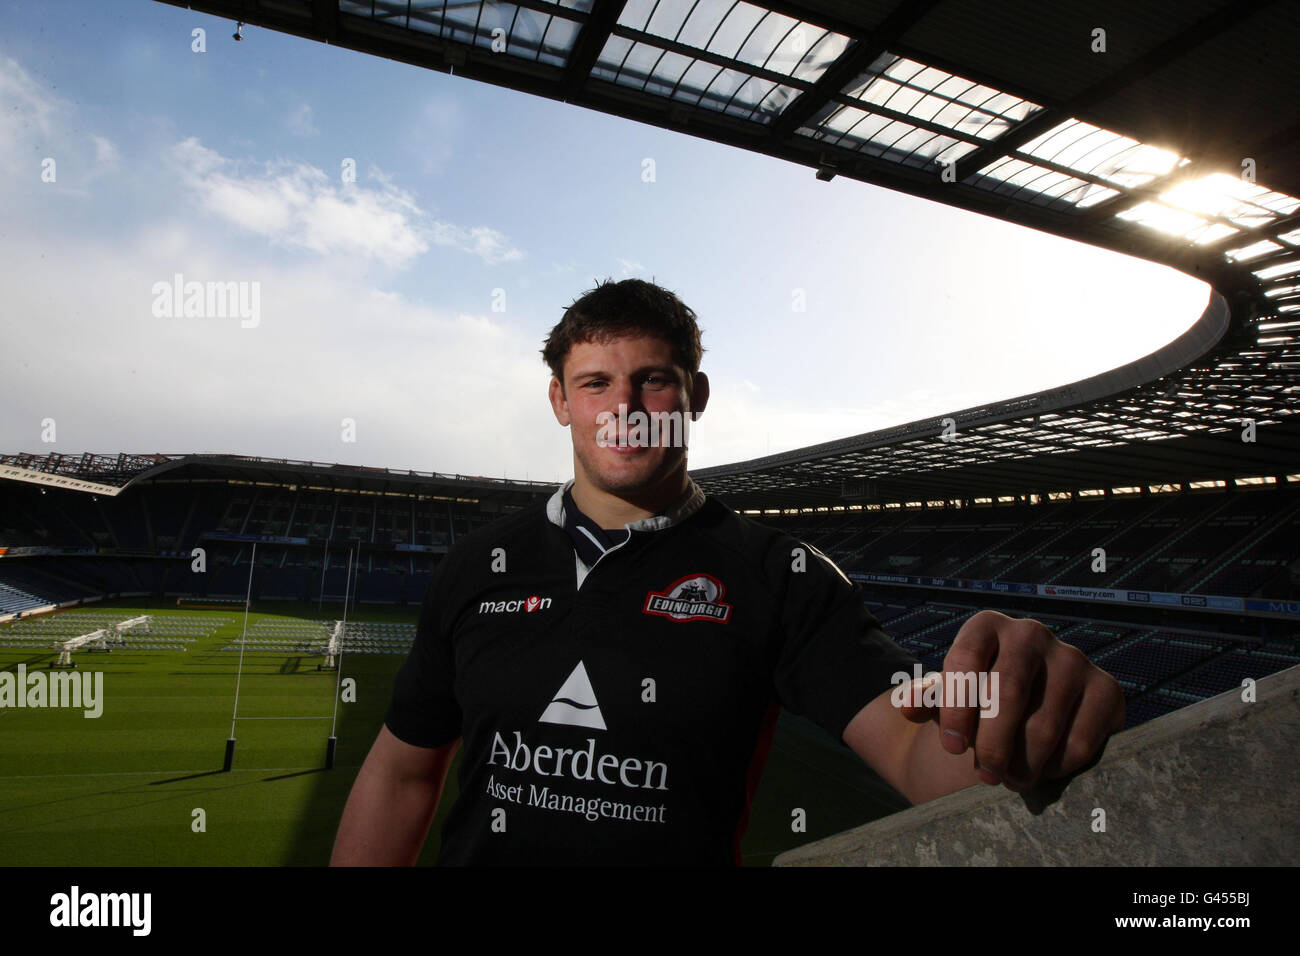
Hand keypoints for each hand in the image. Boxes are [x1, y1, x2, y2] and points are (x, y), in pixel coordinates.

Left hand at [897, 609, 1124, 791]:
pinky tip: (1043, 771)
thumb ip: (925, 700)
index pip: (966, 662)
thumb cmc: (977, 704)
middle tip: (986, 776)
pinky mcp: (1107, 689)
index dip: (957, 709)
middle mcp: (1031, 633)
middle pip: (1007, 693)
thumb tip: (906, 706)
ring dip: (1023, 764)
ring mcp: (1073, 658)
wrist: (1026, 712)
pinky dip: (1058, 766)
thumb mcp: (947, 700)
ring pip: (1043, 723)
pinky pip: (1081, 740)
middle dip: (992, 744)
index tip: (953, 748)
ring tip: (1010, 779)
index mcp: (986, 627)